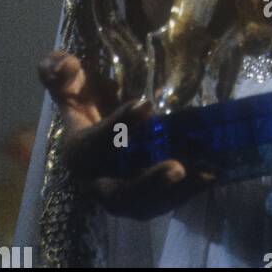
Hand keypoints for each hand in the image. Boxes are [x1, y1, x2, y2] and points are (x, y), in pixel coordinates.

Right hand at [38, 50, 212, 219]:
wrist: (100, 131)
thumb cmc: (89, 104)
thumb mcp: (72, 85)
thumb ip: (59, 71)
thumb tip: (62, 65)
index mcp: (79, 152)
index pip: (95, 146)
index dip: (118, 129)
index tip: (146, 106)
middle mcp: (98, 182)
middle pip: (118, 194)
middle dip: (147, 184)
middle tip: (176, 168)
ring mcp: (124, 195)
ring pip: (145, 206)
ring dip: (174, 194)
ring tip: (203, 175)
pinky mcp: (146, 200)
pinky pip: (165, 204)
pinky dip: (189, 193)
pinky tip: (212, 175)